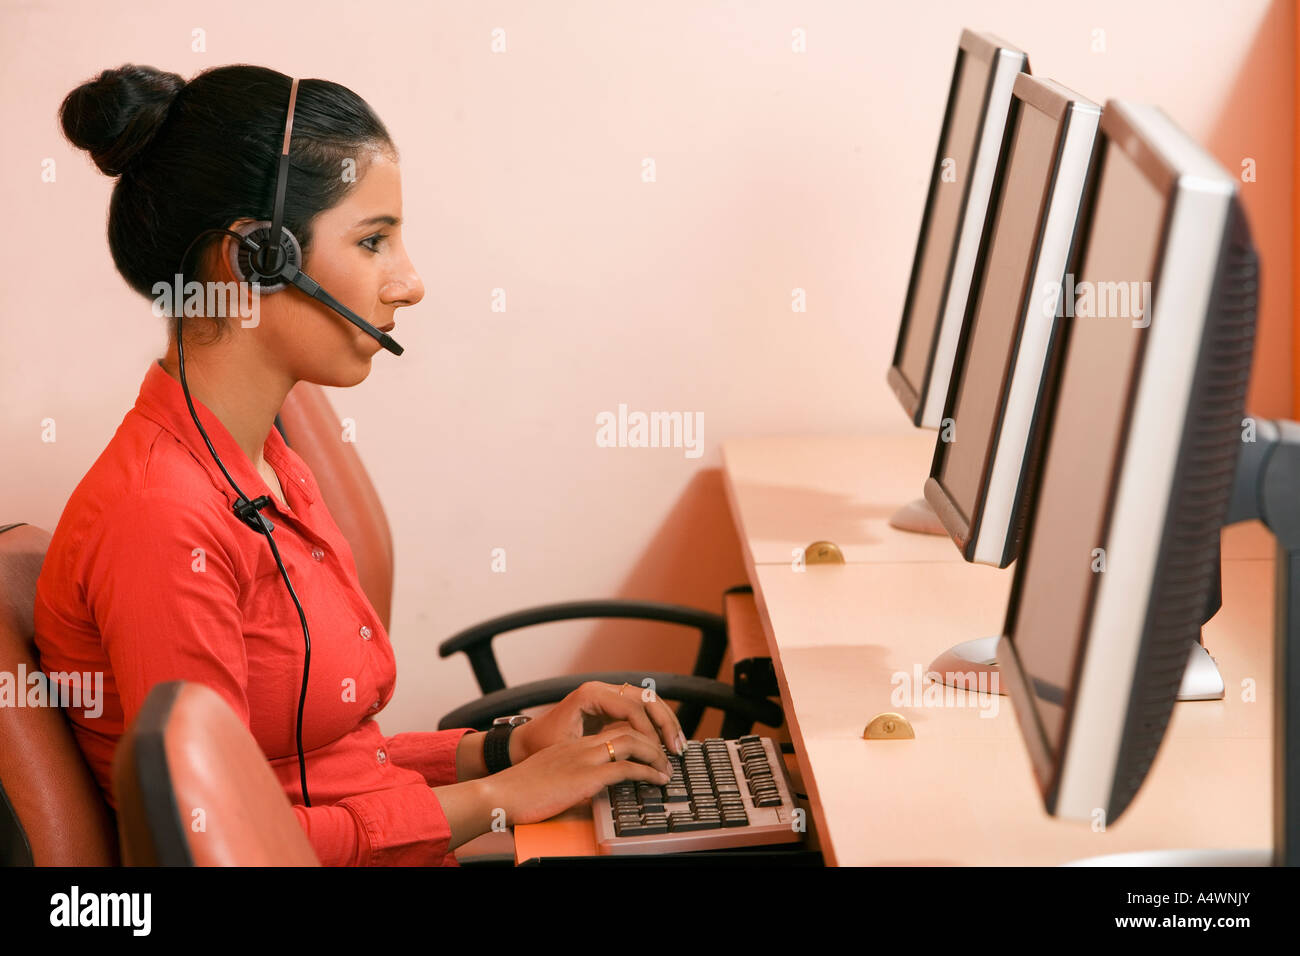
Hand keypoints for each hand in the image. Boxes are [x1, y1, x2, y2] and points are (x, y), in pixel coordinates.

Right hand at [486, 727, 672, 825]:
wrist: (501, 794)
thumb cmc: (520, 792)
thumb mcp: (552, 775)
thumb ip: (572, 774)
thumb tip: (589, 787)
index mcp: (575, 743)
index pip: (616, 726)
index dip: (640, 733)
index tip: (654, 746)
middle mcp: (583, 745)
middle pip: (629, 726)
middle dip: (655, 737)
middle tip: (669, 754)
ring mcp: (584, 758)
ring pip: (632, 740)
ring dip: (655, 753)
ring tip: (667, 768)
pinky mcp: (586, 776)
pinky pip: (626, 767)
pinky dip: (647, 772)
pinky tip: (657, 779)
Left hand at [511, 680, 686, 762]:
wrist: (525, 741)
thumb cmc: (541, 745)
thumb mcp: (565, 746)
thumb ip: (594, 748)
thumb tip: (627, 758)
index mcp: (591, 694)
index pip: (632, 708)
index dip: (649, 732)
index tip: (658, 754)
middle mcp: (602, 689)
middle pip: (646, 699)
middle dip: (665, 724)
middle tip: (677, 748)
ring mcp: (608, 696)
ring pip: (648, 702)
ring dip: (666, 723)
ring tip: (678, 746)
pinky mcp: (612, 707)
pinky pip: (642, 710)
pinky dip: (657, 724)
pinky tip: (667, 742)